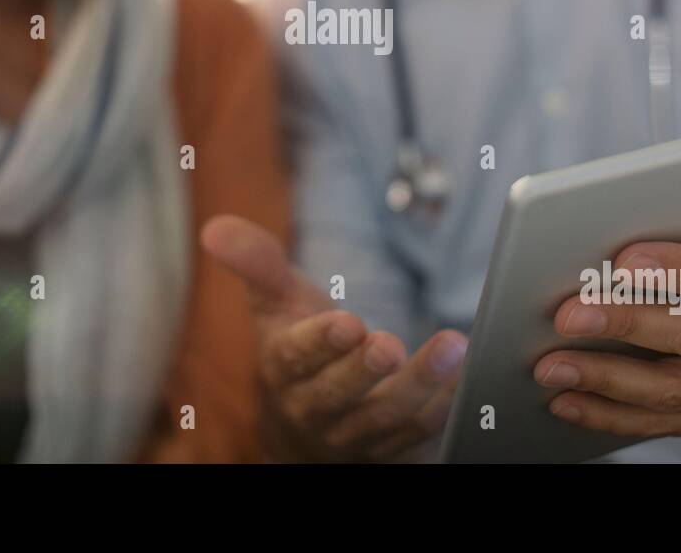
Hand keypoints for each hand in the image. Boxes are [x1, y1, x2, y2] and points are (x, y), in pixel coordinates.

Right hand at [201, 215, 467, 460]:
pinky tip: (465, 375)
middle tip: (390, 345)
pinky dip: (443, 406)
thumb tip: (214, 228)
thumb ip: (255, 262)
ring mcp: (352, 436)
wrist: (306, 422)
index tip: (347, 323)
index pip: (295, 357)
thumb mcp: (274, 302)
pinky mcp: (388, 452)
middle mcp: (312, 408)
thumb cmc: (294, 347)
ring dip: (420, 384)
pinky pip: (418, 434)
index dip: (320, 342)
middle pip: (338, 394)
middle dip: (364, 370)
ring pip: (384, 417)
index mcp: (282, 367)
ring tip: (451, 346)